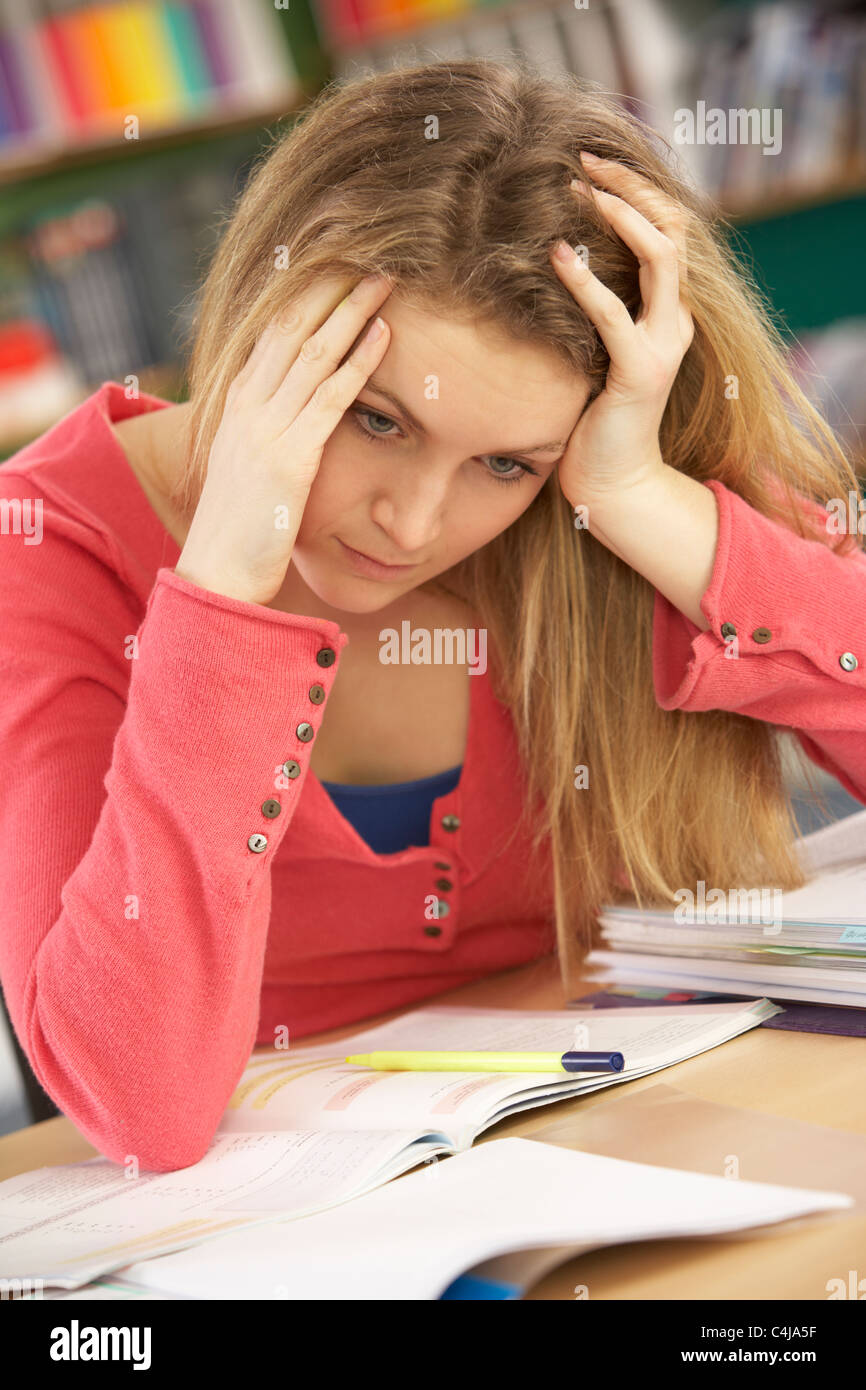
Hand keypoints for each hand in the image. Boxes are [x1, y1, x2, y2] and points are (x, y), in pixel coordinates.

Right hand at [176, 272, 392, 604]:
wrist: (216, 575)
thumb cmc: (240, 531)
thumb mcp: (249, 469)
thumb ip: (269, 435)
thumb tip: (297, 419)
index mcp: (238, 405)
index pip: (272, 332)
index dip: (303, 294)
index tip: (333, 263)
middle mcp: (248, 406)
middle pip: (293, 327)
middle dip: (329, 286)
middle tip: (366, 251)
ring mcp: (266, 429)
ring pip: (315, 353)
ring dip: (352, 311)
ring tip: (385, 279)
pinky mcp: (290, 458)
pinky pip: (330, 398)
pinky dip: (359, 361)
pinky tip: (383, 335)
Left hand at [549, 153, 693, 508]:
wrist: (614, 482)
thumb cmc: (594, 419)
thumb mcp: (596, 351)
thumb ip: (594, 310)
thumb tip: (554, 260)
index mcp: (667, 312)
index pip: (668, 229)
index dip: (636, 190)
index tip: (592, 165)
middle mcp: (674, 320)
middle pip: (672, 226)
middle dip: (631, 185)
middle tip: (586, 157)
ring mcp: (662, 344)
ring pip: (662, 255)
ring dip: (621, 213)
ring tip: (580, 186)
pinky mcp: (639, 372)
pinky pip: (615, 315)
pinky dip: (586, 280)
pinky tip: (558, 254)